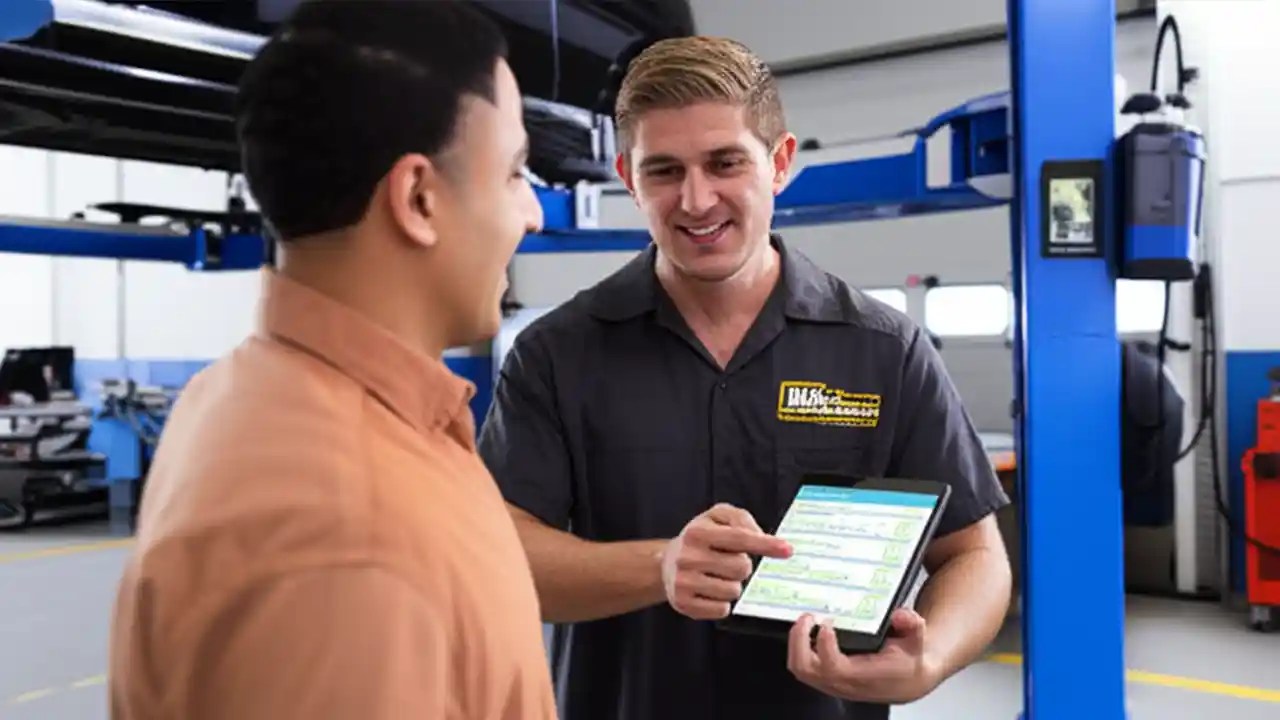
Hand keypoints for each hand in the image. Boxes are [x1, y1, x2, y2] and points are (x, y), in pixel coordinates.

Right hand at [661, 503, 791, 619]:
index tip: (787, 549)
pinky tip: (710, 591)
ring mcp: (684, 582)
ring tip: (716, 576)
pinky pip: (722, 609)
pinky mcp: (683, 603)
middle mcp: (688, 557)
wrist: (667, 563)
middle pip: (741, 567)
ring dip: (732, 585)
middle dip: (742, 565)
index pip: (739, 538)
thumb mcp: (716, 517)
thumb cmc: (699, 539)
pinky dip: (722, 602)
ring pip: (734, 591)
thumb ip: (740, 519)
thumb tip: (760, 536)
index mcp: (697, 532)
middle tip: (726, 561)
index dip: (766, 544)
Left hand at [787, 608, 939, 704]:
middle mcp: (845, 683)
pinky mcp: (827, 680)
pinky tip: (806, 632)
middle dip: (800, 641)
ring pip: (801, 670)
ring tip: (804, 622)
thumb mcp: (917, 639)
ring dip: (796, 643)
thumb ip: (912, 625)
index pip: (835, 668)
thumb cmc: (908, 661)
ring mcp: (833, 683)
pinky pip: (803, 669)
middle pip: (808, 670)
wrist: (909, 681)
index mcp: (866, 676)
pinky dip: (799, 649)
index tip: (827, 624)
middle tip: (808, 618)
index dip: (825, 646)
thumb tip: (901, 617)